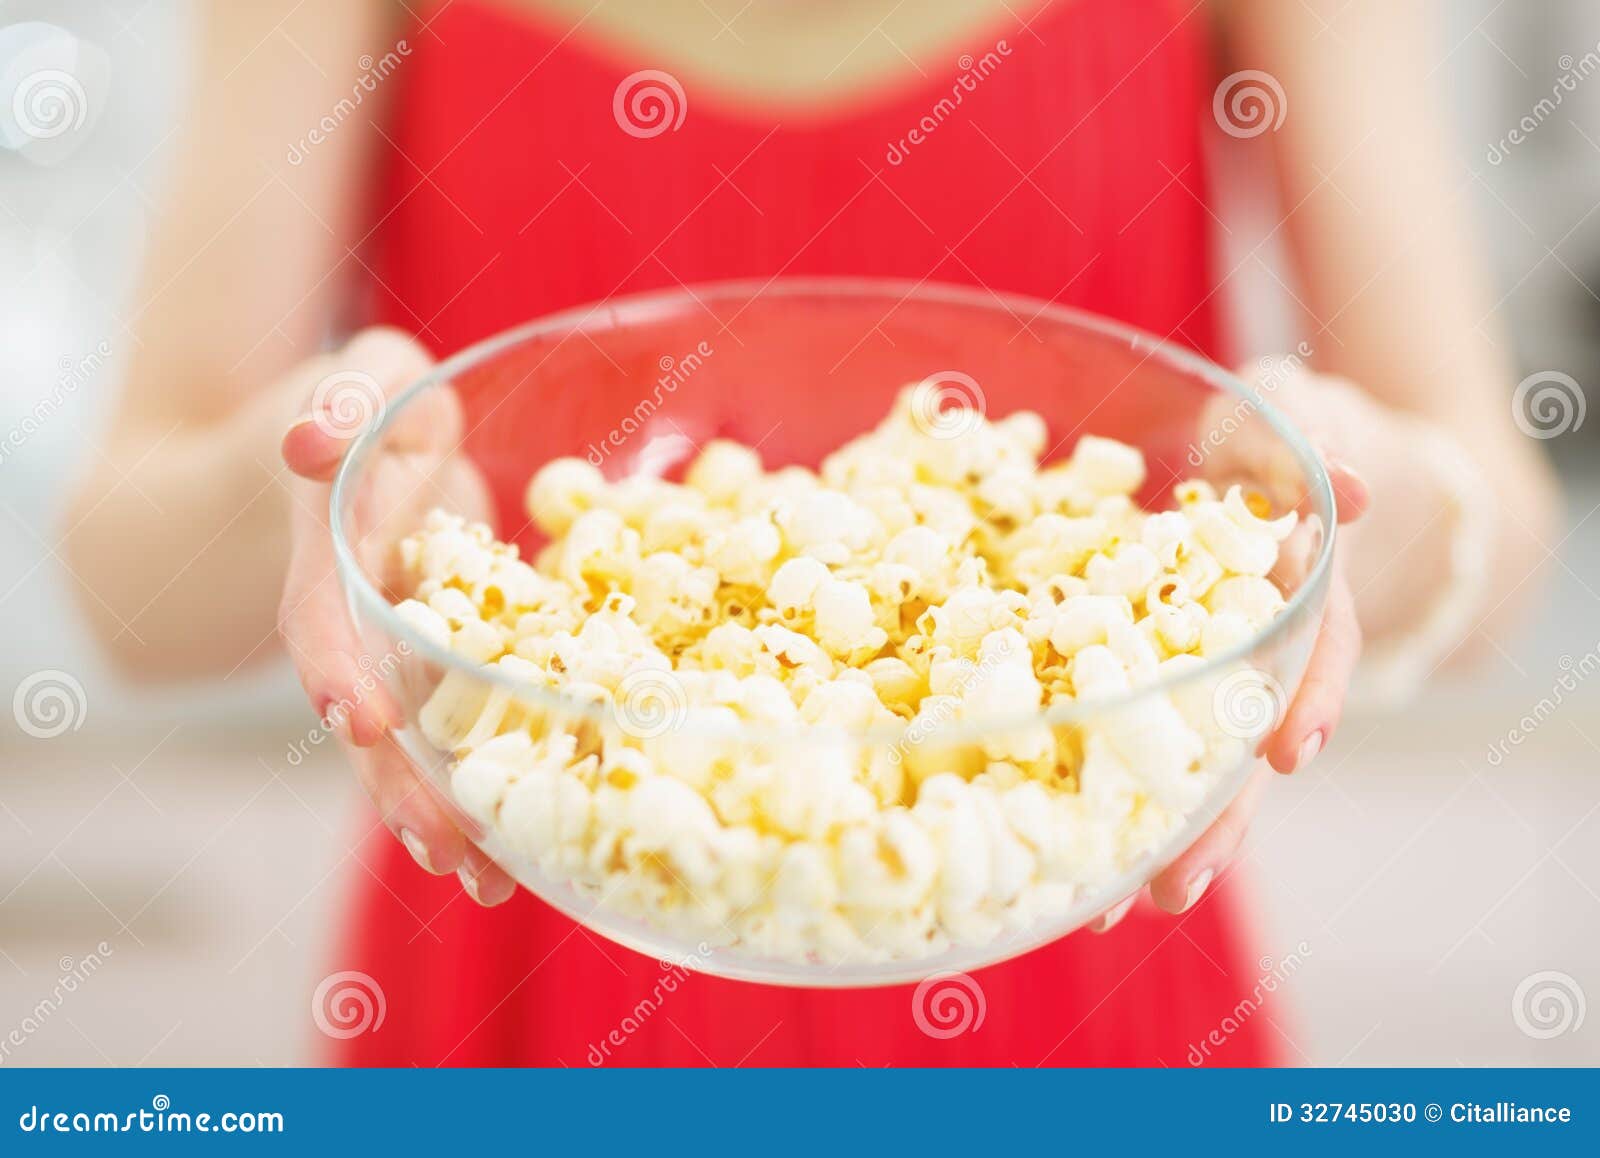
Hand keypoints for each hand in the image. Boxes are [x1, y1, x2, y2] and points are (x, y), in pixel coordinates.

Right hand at [277, 327, 516, 906]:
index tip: (355, 724)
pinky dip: (493, 777)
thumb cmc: (372, 399)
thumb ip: (336, 402)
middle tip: (448, 852)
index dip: (335, 668)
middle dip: (399, 783)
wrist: (370, 443)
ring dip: (447, 810)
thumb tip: (308, 442)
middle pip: (368, 713)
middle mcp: (360, 617)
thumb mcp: (360, 378)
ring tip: (494, 881)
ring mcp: (400, 650)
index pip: (319, 615)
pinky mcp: (446, 661)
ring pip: (415, 744)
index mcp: (331, 549)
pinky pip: (465, 728)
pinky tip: (531, 842)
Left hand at [1093, 363, 1372, 929]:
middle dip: (1215, 816)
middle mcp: (1250, 646)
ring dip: (1149, 833)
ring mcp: (1195, 669)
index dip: (1305, 698)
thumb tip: (1351, 487)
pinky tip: (1064, 852)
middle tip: (1177, 884)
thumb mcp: (1293, 426)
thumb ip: (1316, 453)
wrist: (1235, 445)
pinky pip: (1115, 737)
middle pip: (1240, 743)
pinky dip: (1091, 791)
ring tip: (1111, 905)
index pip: (1316, 650)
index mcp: (1295, 592)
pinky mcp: (1135, 672)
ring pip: (1181, 765)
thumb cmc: (1267, 433)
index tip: (1288, 753)